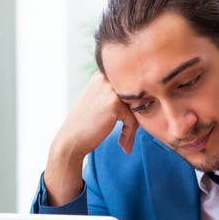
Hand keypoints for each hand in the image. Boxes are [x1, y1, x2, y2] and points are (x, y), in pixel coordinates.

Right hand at [44, 72, 137, 205]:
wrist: (70, 141)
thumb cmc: (86, 125)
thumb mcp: (99, 101)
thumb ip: (117, 95)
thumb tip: (147, 97)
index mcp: (101, 75)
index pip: (130, 87)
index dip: (134, 105)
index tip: (131, 121)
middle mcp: (105, 78)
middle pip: (135, 96)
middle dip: (135, 116)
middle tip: (129, 134)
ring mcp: (109, 89)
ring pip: (135, 108)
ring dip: (133, 127)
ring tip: (125, 141)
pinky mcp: (114, 103)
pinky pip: (133, 119)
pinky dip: (130, 134)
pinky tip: (122, 144)